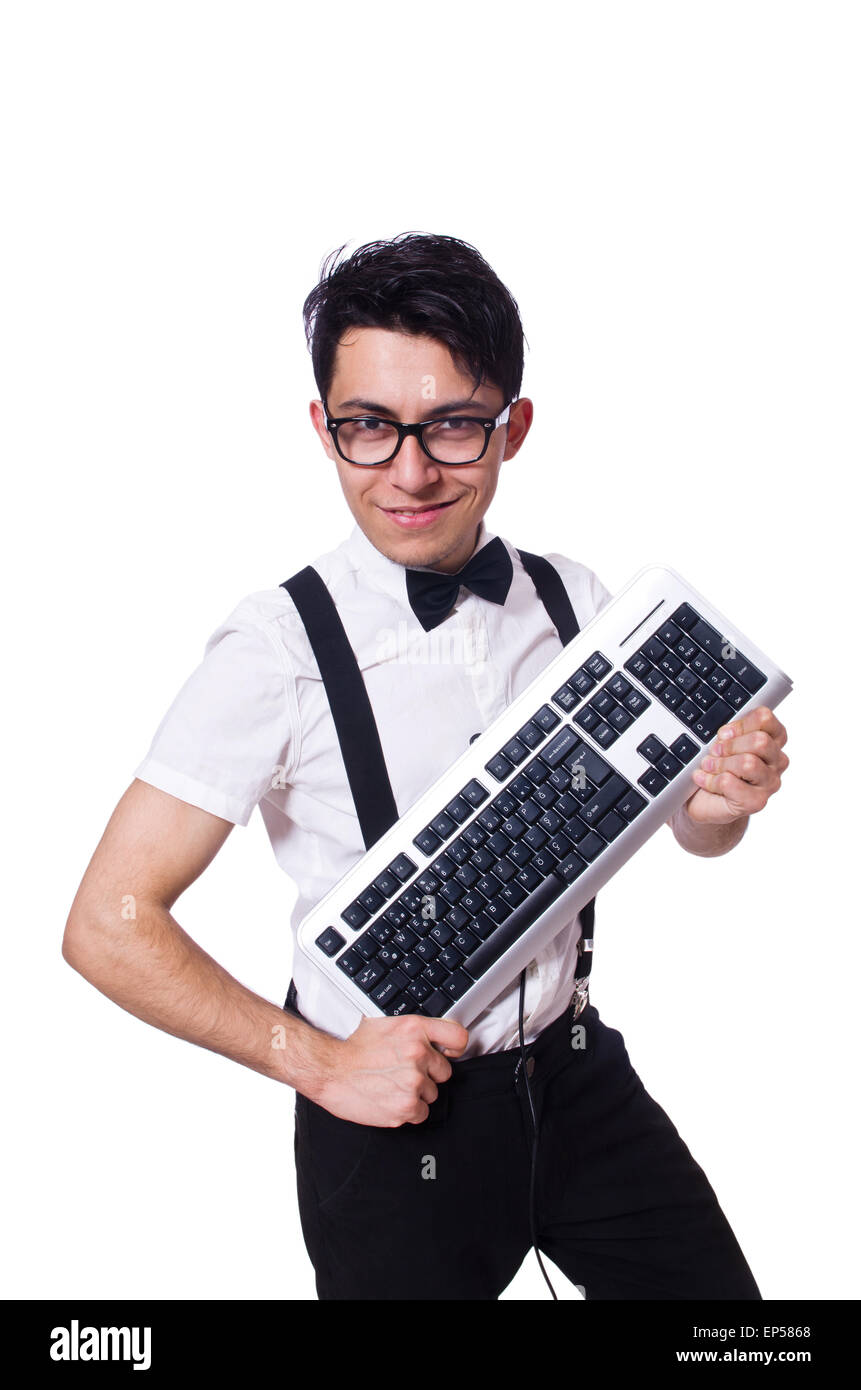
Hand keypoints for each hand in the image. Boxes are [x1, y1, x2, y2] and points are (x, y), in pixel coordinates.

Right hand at [317, 1013, 468, 1126]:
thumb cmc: (353, 1048)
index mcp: (415, 1029)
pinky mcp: (406, 1106)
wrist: (329, 1068)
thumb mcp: (387, 1024)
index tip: (447, 1054)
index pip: (458, 1038)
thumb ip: (415, 1032)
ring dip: (416, 1093)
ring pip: (432, 1094)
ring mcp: (413, 1081)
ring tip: (391, 1085)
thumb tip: (436, 1041)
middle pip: (444, 1072)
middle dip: (428, 1075)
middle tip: (404, 1072)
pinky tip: (390, 1099)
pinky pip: (421, 1113)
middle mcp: (418, 1053)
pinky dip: (408, 1111)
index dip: (454, 1049)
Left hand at [686, 704, 788, 824]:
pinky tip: (705, 780)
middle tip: (714, 751)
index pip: (765, 719)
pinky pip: (730, 783)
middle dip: (730, 745)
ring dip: (720, 763)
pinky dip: (711, 780)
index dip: (740, 723)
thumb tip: (724, 732)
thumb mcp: (722, 743)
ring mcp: (770, 783)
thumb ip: (729, 732)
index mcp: (773, 739)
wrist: (704, 800)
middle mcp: (777, 761)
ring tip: (708, 766)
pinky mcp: (757, 801)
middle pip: (760, 741)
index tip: (724, 733)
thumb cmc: (716, 768)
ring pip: (748, 763)